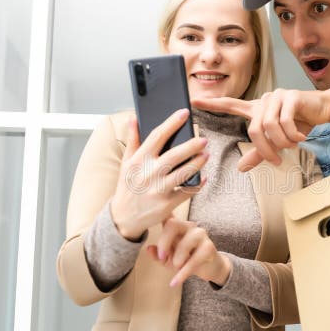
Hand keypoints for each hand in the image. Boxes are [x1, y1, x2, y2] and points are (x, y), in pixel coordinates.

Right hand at [110, 109, 207, 240]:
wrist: (123, 217)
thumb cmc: (127, 186)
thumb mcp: (126, 163)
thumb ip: (132, 140)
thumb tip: (134, 118)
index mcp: (138, 160)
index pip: (156, 136)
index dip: (172, 123)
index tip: (184, 112)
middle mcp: (148, 174)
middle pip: (173, 155)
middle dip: (191, 146)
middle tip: (203, 139)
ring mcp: (157, 190)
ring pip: (182, 174)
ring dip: (197, 164)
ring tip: (206, 155)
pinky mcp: (166, 205)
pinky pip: (186, 192)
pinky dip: (197, 184)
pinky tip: (204, 177)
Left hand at [145, 217, 230, 286]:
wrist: (208, 268)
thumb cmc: (185, 260)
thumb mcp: (168, 259)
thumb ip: (157, 254)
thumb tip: (148, 249)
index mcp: (177, 225)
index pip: (166, 216)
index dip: (157, 216)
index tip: (147, 224)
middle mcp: (189, 226)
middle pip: (173, 224)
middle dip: (164, 242)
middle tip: (161, 257)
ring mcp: (200, 235)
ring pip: (184, 244)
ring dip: (177, 260)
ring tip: (176, 267)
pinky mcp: (209, 248)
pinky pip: (193, 261)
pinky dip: (182, 274)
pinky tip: (174, 282)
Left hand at [192, 88, 329, 169]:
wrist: (323, 109)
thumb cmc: (299, 123)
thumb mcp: (278, 141)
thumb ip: (260, 153)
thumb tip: (241, 168)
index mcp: (257, 109)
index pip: (230, 105)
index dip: (212, 105)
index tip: (193, 103)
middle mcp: (263, 100)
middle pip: (254, 129)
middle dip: (266, 149)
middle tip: (277, 160)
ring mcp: (277, 96)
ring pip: (270, 126)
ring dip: (282, 142)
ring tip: (293, 145)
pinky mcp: (291, 96)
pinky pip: (285, 121)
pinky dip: (292, 134)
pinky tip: (301, 137)